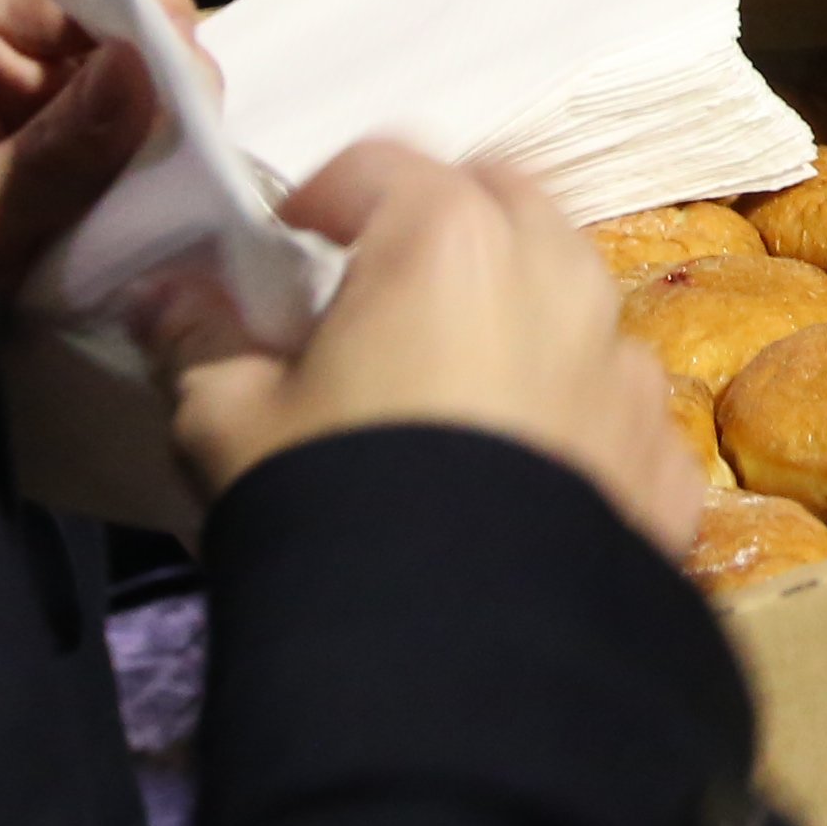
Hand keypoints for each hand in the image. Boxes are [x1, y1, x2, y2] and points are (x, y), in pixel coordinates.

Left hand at [0, 0, 204, 308]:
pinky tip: (185, 184)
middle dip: (171, 64)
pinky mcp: (99, 160)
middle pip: (126, 19)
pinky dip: (177, 152)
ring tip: (195, 165)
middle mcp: (25, 63)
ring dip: (181, 113)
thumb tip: (138, 64)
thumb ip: (50, 152)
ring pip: (152, 77)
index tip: (185, 69)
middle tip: (199, 130)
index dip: (140, 6)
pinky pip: (155, 132)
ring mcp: (67, 111)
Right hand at [156, 141, 701, 548]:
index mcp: (450, 240)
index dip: (324, 194)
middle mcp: (560, 277)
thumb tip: (164, 295)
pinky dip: (575, 411)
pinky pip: (618, 405)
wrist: (450, 661)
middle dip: (444, 222)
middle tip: (380, 286)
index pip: (382, 164)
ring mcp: (626, 370)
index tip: (287, 241)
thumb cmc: (330, 503)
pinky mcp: (662, 460)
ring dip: (521, 309)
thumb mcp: (227, 421)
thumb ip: (197, 339)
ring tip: (457, 375)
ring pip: (578, 295)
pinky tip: (526, 462)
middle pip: (506, 201)